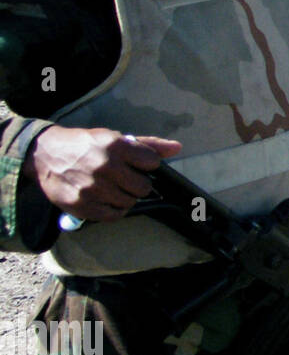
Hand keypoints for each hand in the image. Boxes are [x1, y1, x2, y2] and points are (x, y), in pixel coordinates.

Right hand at [23, 127, 181, 221]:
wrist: (45, 154)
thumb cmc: (85, 145)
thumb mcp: (114, 138)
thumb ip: (147, 144)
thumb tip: (177, 148)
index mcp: (116, 146)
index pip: (152, 162)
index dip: (148, 164)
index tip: (138, 165)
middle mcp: (105, 166)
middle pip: (143, 187)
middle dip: (138, 184)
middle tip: (125, 180)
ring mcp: (92, 188)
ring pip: (129, 202)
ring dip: (125, 197)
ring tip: (113, 189)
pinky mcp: (81, 205)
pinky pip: (113, 216)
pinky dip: (114, 210)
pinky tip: (106, 200)